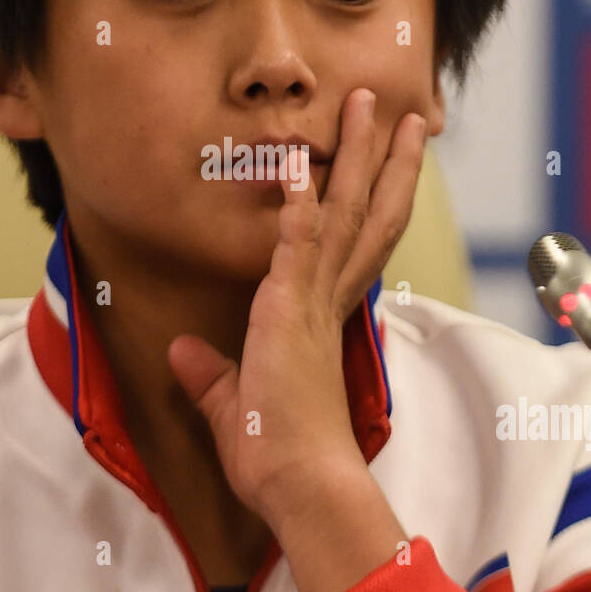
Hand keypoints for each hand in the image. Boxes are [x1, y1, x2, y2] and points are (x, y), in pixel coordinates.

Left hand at [167, 88, 427, 525]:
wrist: (301, 486)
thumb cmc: (278, 456)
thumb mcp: (234, 406)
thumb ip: (211, 376)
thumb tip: (180, 355)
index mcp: (324, 318)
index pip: (359, 243)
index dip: (378, 198)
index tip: (393, 162)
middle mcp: (330, 301)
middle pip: (370, 214)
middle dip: (387, 160)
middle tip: (410, 114)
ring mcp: (313, 301)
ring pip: (346, 211)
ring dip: (355, 155)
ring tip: (367, 106)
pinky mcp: (289, 309)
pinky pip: (296, 242)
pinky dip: (296, 201)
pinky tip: (296, 161)